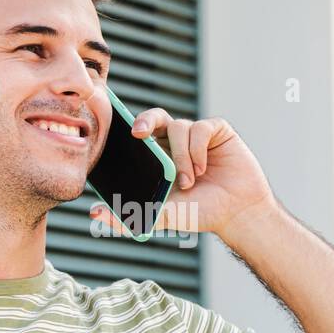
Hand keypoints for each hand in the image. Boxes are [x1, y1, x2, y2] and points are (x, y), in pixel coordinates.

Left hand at [88, 107, 277, 239]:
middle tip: (139, 133)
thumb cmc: (201, 212)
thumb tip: (95, 214)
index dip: (129, 127)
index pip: (139, 134)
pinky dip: (198, 149)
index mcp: (159, 156)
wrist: (238, 213)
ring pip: (179, 128)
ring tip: (189, 181)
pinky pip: (200, 128)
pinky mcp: (217, 131)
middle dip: (145, 120)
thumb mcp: (162, 216)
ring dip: (181, 156)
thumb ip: (130, 216)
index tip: (123, 134)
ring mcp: (197, 135)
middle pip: (155, 117)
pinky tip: (203, 168)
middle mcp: (175, 142)